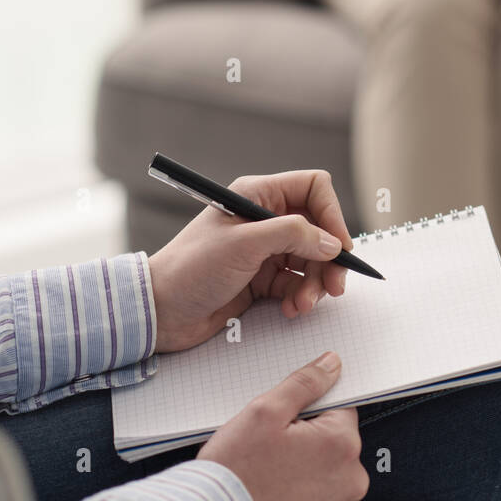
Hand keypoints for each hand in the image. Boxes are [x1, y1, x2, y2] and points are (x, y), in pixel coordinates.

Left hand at [147, 170, 353, 352]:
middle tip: (336, 286)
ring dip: (316, 283)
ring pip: (312, 260)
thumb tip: (333, 242)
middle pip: (319, 229)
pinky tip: (292, 309)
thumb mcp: (244, 245)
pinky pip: (298, 283)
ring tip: (305, 304)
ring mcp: (265, 250)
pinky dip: (302, 296)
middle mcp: (265, 219)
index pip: (313, 189)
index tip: (340, 246)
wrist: (160, 311)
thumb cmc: (191, 268)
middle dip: (329, 258)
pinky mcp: (262, 279)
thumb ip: (293, 235)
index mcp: (258, 195)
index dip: (332, 214)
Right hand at [197, 351, 368, 500]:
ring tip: (268, 470)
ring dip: (304, 463)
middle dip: (307, 436)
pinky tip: (272, 490)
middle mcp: (352, 479)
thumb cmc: (237, 469)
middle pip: (334, 438)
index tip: (284, 420)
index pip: (340, 407)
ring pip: (326, 467)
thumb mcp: (266, 410)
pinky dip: (300, 490)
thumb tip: (333, 364)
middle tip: (269, 446)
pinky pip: (318, 495)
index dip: (308, 408)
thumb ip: (305, 382)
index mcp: (343, 444)